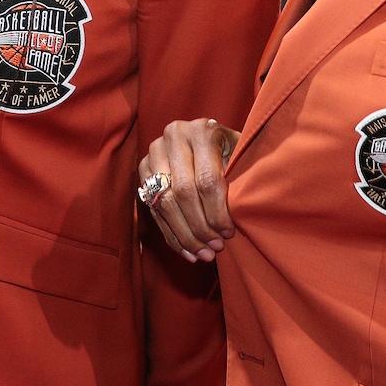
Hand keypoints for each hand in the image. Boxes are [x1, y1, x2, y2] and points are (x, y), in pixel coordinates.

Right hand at [139, 118, 240, 263]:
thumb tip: (237, 216)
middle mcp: (174, 136)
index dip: (217, 212)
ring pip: (166, 203)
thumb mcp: (240, 156)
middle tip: (215, 248)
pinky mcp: (144, 169)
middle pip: (183, 192)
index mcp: (202, 130)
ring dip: (185, 236)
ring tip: (203, 255)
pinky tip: (187, 251)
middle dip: (200, 227)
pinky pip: (155, 208)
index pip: (207, 180)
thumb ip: (238, 179)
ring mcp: (155, 151)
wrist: (209, 137)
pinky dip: (171, 235)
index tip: (228, 233)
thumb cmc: (232, 151)